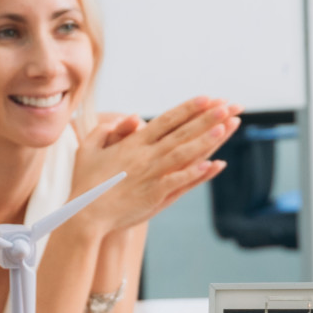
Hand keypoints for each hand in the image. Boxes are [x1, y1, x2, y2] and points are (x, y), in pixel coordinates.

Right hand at [70, 96, 240, 234]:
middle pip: (182, 133)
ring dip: (206, 139)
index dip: (188, 109)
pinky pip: (179, 181)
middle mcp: (146, 156)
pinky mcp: (155, 195)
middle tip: (228, 106)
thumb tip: (132, 117)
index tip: (207, 98)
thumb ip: (108, 130)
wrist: (84, 215)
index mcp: (133, 143)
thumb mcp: (89, 149)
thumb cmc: (86, 182)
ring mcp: (152, 175)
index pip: (166, 120)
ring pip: (184, 153)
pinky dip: (196, 173)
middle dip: (207, 118)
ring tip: (226, 126)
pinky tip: (214, 164)